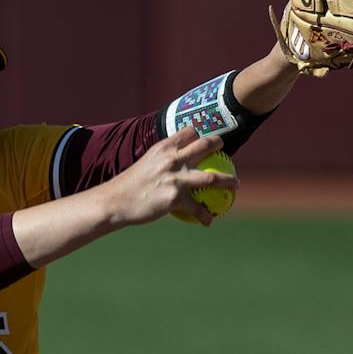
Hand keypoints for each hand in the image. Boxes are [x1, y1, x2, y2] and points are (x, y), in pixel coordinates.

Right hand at [102, 128, 238, 227]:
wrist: (116, 202)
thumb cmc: (129, 186)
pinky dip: (205, 215)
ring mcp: (175, 178)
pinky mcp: (175, 198)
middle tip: (226, 152)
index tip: (205, 138)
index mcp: (164, 147)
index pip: (189, 132)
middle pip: (205, 146)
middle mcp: (172, 159)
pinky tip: (209, 221)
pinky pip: (197, 208)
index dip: (199, 134)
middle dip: (219, 145)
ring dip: (229, 181)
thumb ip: (160, 161)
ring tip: (236, 185)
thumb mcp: (145, 165)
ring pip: (212, 177)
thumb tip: (170, 164)